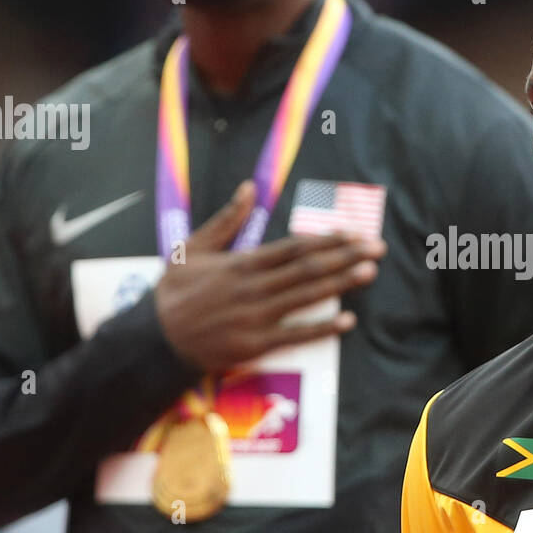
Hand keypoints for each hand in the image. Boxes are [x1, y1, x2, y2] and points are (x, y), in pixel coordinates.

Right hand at [154, 180, 385, 371]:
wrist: (155, 338)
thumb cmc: (174, 292)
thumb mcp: (192, 248)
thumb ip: (225, 220)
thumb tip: (248, 188)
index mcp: (242, 263)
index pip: (294, 247)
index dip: (327, 239)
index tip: (353, 233)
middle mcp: (255, 288)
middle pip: (309, 269)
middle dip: (346, 257)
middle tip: (377, 248)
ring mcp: (258, 317)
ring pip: (307, 297)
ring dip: (341, 284)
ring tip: (370, 272)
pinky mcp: (257, 344)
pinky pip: (296, 335)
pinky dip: (323, 328)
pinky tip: (348, 321)